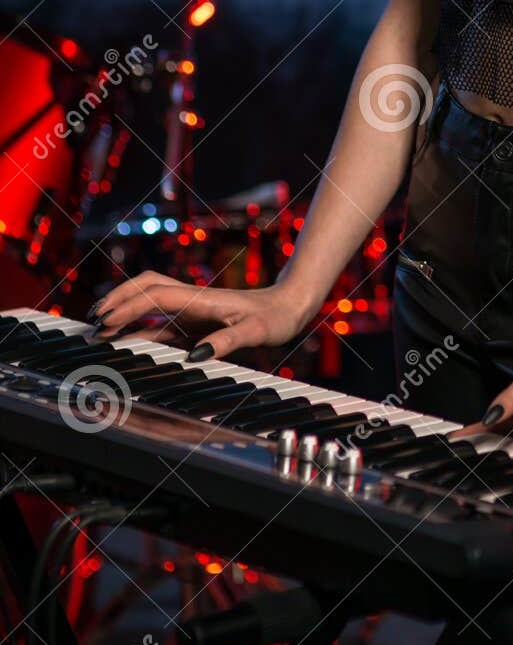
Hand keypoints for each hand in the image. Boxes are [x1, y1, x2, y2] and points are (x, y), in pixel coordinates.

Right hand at [88, 272, 313, 360]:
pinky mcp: (195, 322)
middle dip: (116, 299)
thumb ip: (228, 343)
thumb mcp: (256, 332)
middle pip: (144, 288)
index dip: (127, 305)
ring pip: (148, 305)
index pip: (154, 295)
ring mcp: (192, 311)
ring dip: (124, 314)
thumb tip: (195, 355)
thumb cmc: (275, 317)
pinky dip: (138, 330)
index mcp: (200, 299)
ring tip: (98, 332)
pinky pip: (159, 323)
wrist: (290, 306)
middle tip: (91, 322)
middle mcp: (191, 301)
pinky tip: (126, 342)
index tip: (103, 319)